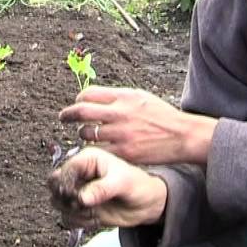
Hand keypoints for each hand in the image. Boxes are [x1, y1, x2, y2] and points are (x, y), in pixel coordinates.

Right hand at [47, 147, 167, 228]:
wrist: (146, 204)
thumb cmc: (138, 185)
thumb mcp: (123, 183)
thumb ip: (102, 189)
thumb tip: (81, 198)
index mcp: (87, 160)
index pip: (64, 169)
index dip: (66, 184)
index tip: (77, 197)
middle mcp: (78, 175)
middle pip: (53, 185)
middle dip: (65, 198)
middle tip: (81, 205)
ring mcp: (77, 192)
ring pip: (57, 203)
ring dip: (73, 212)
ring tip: (93, 212)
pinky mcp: (79, 208)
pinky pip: (66, 218)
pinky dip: (77, 222)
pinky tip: (94, 219)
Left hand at [59, 86, 216, 165]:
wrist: (182, 135)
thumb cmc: (162, 116)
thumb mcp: (141, 97)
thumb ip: (118, 98)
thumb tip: (94, 98)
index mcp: (124, 96)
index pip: (89, 94)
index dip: (78, 100)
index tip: (76, 105)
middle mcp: (120, 113)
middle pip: (81, 112)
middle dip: (67, 115)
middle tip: (63, 118)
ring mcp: (120, 134)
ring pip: (86, 134)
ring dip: (82, 135)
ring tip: (86, 136)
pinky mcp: (124, 152)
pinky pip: (98, 151)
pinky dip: (94, 150)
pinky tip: (96, 150)